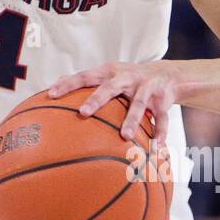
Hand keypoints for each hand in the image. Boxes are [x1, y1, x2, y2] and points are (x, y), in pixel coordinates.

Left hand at [46, 60, 182, 145]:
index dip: (68, 84)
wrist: (167, 74)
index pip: (85, 76)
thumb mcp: (108, 74)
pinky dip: (160, 131)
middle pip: (109, 87)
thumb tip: (56, 84)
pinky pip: (162, 117)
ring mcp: (146, 88)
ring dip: (132, 119)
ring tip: (125, 136)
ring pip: (139, 103)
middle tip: (83, 113)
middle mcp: (126, 77)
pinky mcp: (162, 100)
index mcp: (109, 72)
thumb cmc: (128, 78)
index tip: (51, 95)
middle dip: (96, 99)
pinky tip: (156, 146)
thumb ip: (85, 80)